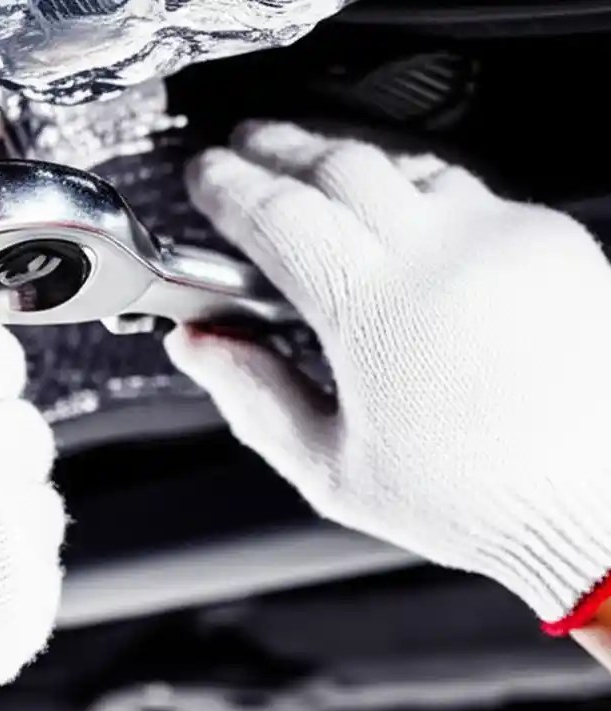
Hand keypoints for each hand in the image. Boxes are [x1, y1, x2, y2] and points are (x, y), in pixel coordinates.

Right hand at [168, 121, 610, 633]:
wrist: (604, 504)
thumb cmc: (483, 498)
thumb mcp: (334, 471)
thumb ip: (251, 396)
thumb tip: (198, 345)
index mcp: (379, 313)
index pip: (280, 214)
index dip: (229, 186)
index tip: (205, 178)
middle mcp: (446, 257)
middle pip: (338, 163)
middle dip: (277, 149)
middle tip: (243, 152)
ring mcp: (504, 240)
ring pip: (402, 164)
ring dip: (343, 162)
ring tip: (309, 176)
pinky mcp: (551, 240)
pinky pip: (463, 189)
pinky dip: (410, 189)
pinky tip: (392, 214)